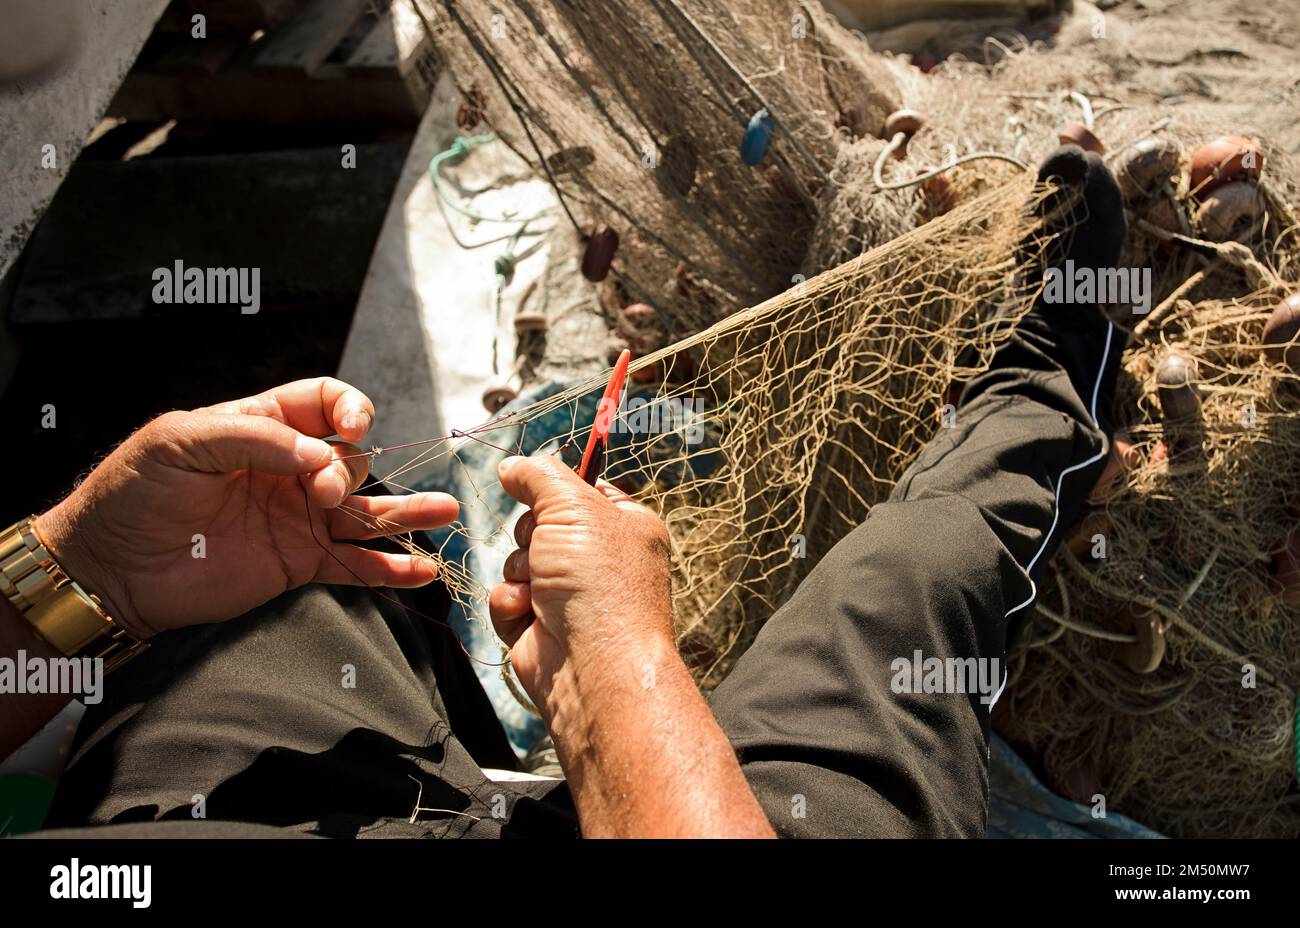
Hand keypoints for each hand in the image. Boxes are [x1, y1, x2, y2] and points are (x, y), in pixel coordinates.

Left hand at [35, 378, 456, 637]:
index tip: (354, 427)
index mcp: (261, 428)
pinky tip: (423, 571)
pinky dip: (390, 569)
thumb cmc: (131, 494)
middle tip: (321, 494)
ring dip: (407, 513)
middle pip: (350, 458)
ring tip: (445, 512)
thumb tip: (319, 455)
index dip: (348, 407)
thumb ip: (254, 439)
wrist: (109, 571)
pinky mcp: (298, 564)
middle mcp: (288, 471)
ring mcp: (297, 520)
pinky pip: (355, 565)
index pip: (323, 403)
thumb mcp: (180, 442)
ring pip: (367, 511)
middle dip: (347, 470)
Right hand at [487, 456, 773, 836]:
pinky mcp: (540, 627)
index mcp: (626, 527)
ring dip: (519, 570)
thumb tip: (512, 466)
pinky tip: (528, 615)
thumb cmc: (600, 584)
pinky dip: (510, 603)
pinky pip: (506, 597)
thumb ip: (539, 476)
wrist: (593, 667)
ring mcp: (570, 596)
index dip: (557, 491)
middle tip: (546, 549)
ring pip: (518, 560)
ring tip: (540, 590)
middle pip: (541, 524)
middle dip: (532, 535)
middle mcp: (601, 561)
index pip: (584, 491)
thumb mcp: (573, 507)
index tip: (539, 489)